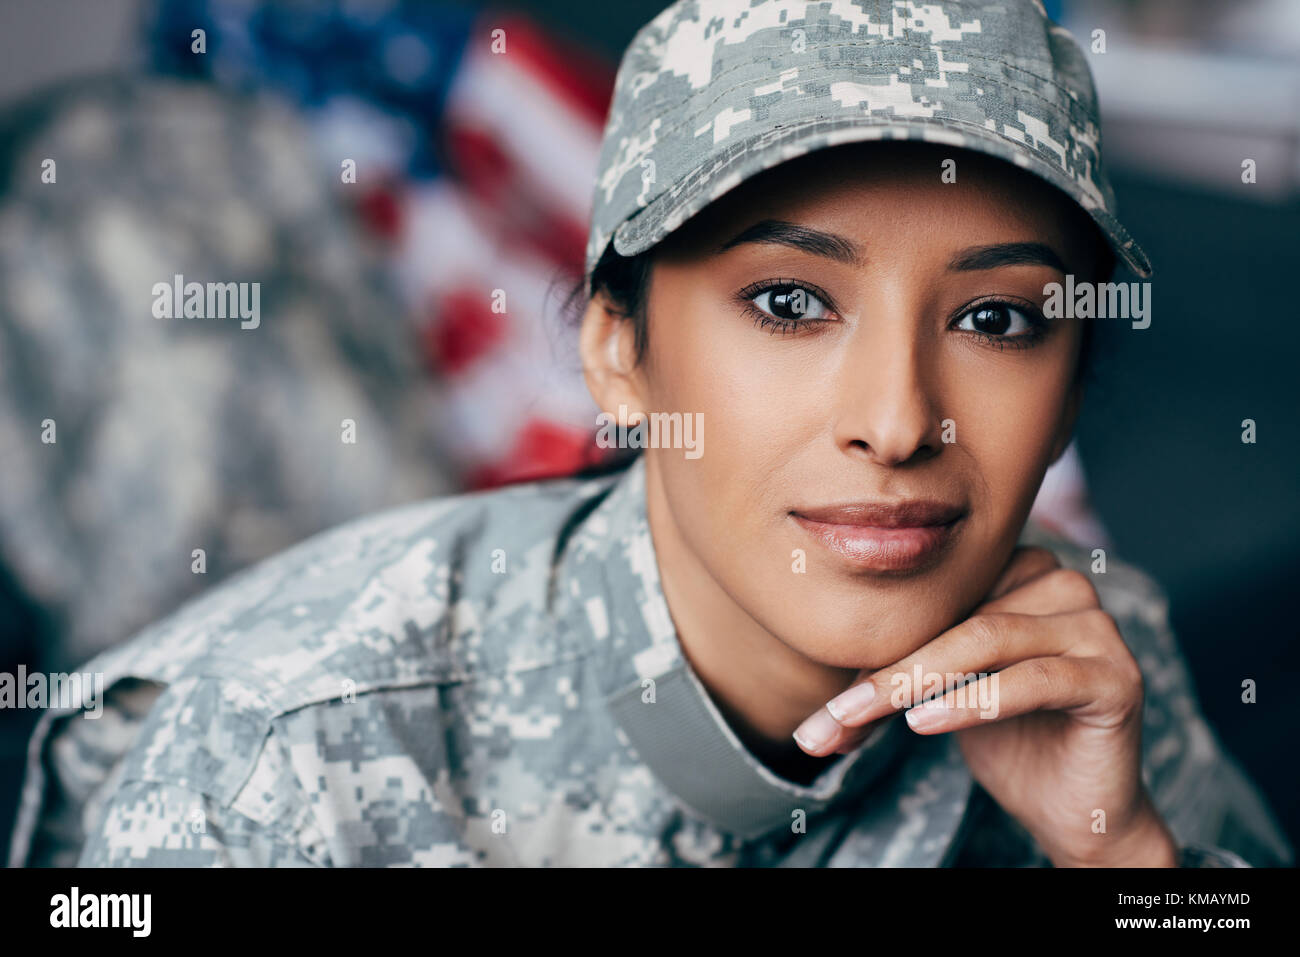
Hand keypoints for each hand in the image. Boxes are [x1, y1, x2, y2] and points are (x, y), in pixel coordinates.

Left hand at [792, 546, 1179, 866]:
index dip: (876, 642)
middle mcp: (1062, 584)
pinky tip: (928, 722)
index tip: (824, 704)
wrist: (1072, 805)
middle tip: (832, 719)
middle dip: (887, 669)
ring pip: (986, 638)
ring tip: (868, 714)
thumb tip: (812, 723)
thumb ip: (891, 678)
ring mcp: (1096, 626)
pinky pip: (1034, 678)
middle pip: (955, 616)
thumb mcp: (938, 695)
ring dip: (917, 680)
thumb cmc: (1005, 738)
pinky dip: (975, 699)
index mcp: (1019, 568)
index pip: (934, 594)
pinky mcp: (1117, 675)